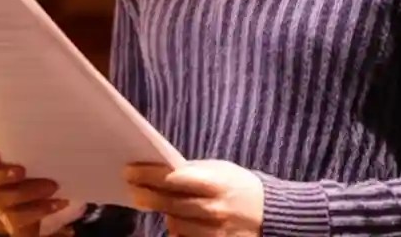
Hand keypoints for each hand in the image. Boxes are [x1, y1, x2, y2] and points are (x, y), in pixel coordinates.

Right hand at [0, 145, 72, 236]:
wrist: (57, 193)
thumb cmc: (44, 163)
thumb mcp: (38, 150)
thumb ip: (34, 139)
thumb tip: (52, 121)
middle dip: (2, 176)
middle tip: (22, 170)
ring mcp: (2, 206)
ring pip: (4, 201)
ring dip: (29, 192)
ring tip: (52, 186)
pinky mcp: (15, 223)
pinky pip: (21, 220)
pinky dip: (41, 210)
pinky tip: (59, 202)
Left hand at [125, 160, 263, 236]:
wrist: (271, 215)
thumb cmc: (240, 187)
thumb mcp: (220, 170)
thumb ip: (191, 171)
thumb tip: (158, 170)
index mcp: (215, 184)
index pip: (172, 178)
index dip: (147, 175)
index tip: (129, 171)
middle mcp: (213, 210)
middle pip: (168, 203)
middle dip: (146, 194)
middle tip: (132, 188)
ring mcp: (214, 232)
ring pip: (173, 222)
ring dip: (164, 211)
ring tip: (158, 201)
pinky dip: (177, 228)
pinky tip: (177, 219)